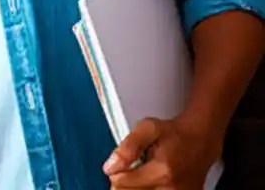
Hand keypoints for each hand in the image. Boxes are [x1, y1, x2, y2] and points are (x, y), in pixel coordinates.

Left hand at [104, 114, 221, 188]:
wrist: (200, 140)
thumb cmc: (173, 133)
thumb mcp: (147, 128)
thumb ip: (127, 147)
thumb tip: (110, 167)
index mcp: (162, 171)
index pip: (120, 183)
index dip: (116, 170)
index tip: (124, 162)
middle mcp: (171, 189)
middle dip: (124, 181)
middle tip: (134, 167)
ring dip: (135, 186)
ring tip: (143, 173)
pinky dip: (147, 189)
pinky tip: (151, 180)